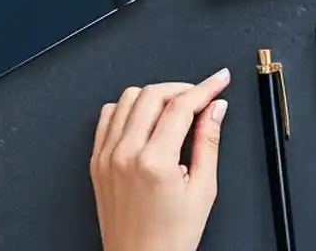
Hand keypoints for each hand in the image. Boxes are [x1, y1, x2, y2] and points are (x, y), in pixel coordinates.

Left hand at [91, 69, 231, 250]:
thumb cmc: (171, 236)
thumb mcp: (203, 190)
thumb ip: (209, 142)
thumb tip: (215, 109)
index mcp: (154, 162)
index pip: (181, 106)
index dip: (205, 87)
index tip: (219, 80)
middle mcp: (125, 154)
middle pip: (153, 94)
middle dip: (182, 88)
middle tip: (201, 96)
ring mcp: (106, 156)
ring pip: (127, 98)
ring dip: (155, 95)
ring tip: (175, 108)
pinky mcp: (96, 161)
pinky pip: (107, 116)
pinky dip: (128, 109)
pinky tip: (146, 118)